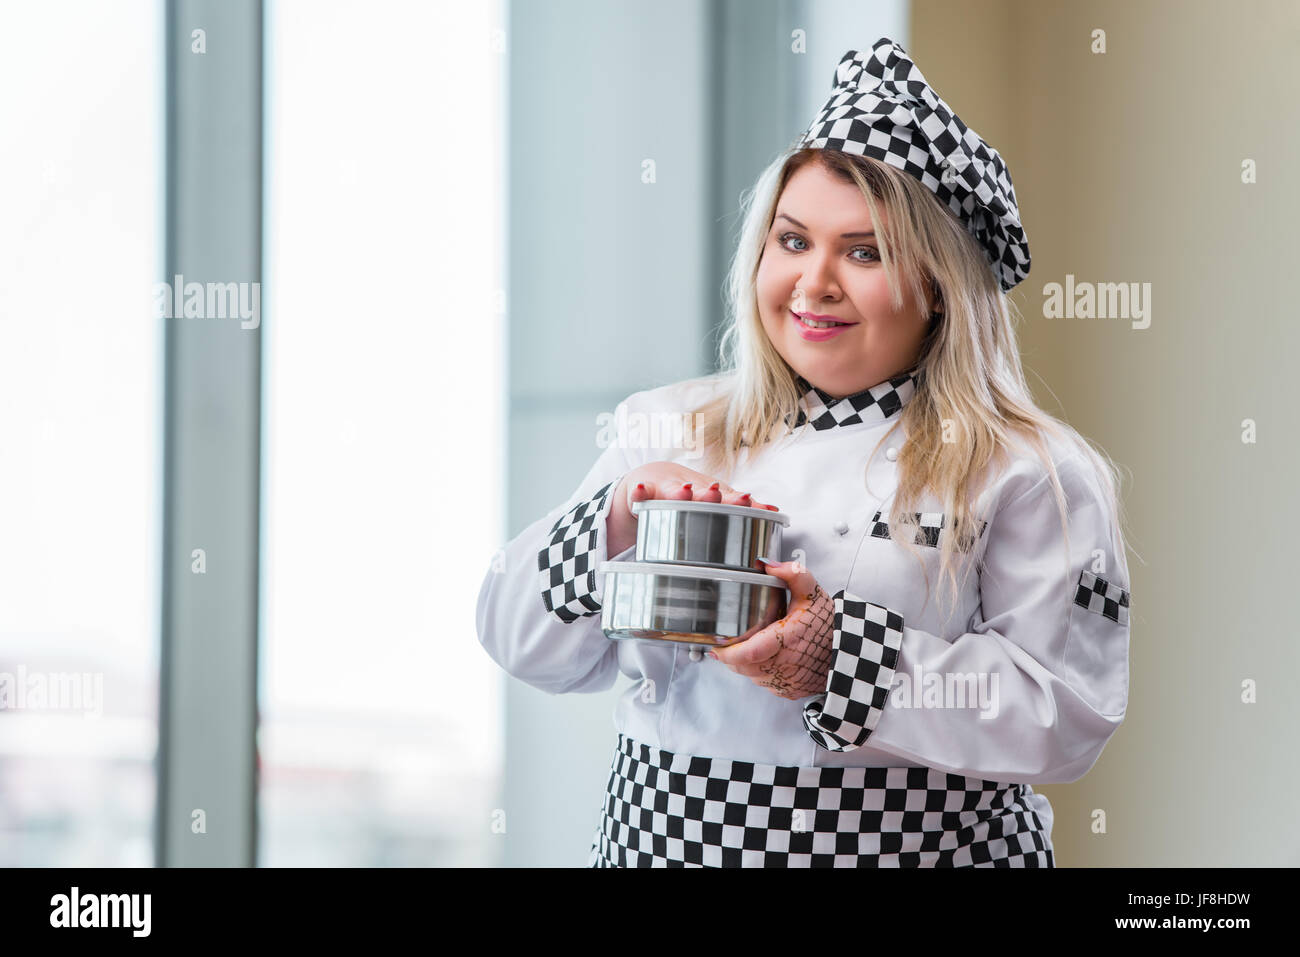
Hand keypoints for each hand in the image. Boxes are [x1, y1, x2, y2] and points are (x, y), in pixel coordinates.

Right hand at [605, 462, 779, 557]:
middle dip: (708, 495)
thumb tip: (774, 513)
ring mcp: (666, 489)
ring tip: (683, 491)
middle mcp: (691, 488)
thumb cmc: (689, 495)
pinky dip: (639, 492)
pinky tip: (639, 491)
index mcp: (710, 492)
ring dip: (677, 491)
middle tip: (715, 494)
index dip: (737, 500)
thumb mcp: (714, 500)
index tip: (747, 500)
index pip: (726, 497)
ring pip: (672, 491)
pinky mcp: (643, 492)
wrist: (652, 480)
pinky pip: (640, 493)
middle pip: (700, 492)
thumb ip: (741, 507)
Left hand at [709, 559, 833, 699]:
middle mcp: (786, 665)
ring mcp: (788, 681)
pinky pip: (765, 684)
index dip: (727, 652)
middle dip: (732, 656)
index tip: (716, 644)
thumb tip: (768, 565)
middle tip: (728, 643)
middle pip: (744, 667)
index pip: (748, 653)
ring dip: (746, 665)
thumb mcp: (812, 593)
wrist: (850, 650)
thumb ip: (792, 574)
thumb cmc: (831, 624)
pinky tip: (765, 660)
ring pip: (752, 676)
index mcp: (787, 640)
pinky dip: (761, 674)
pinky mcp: (790, 691)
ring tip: (748, 648)